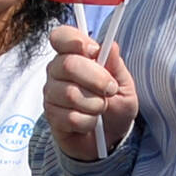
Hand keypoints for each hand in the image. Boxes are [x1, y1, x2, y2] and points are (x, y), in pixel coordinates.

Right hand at [43, 25, 137, 161]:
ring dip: (95, 104)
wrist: (108, 139)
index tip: (95, 51)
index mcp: (73, 55)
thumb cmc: (114, 106)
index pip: (61, 37)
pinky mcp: (51, 117)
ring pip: (70, 94)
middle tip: (110, 89)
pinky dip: (88, 122)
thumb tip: (112, 45)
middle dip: (97, 79)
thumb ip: (116, 66)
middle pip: (68, 64)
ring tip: (101, 109)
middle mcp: (57, 71)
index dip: (75, 40)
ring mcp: (51, 94)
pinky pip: (70, 117)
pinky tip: (90, 123)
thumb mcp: (124, 85)